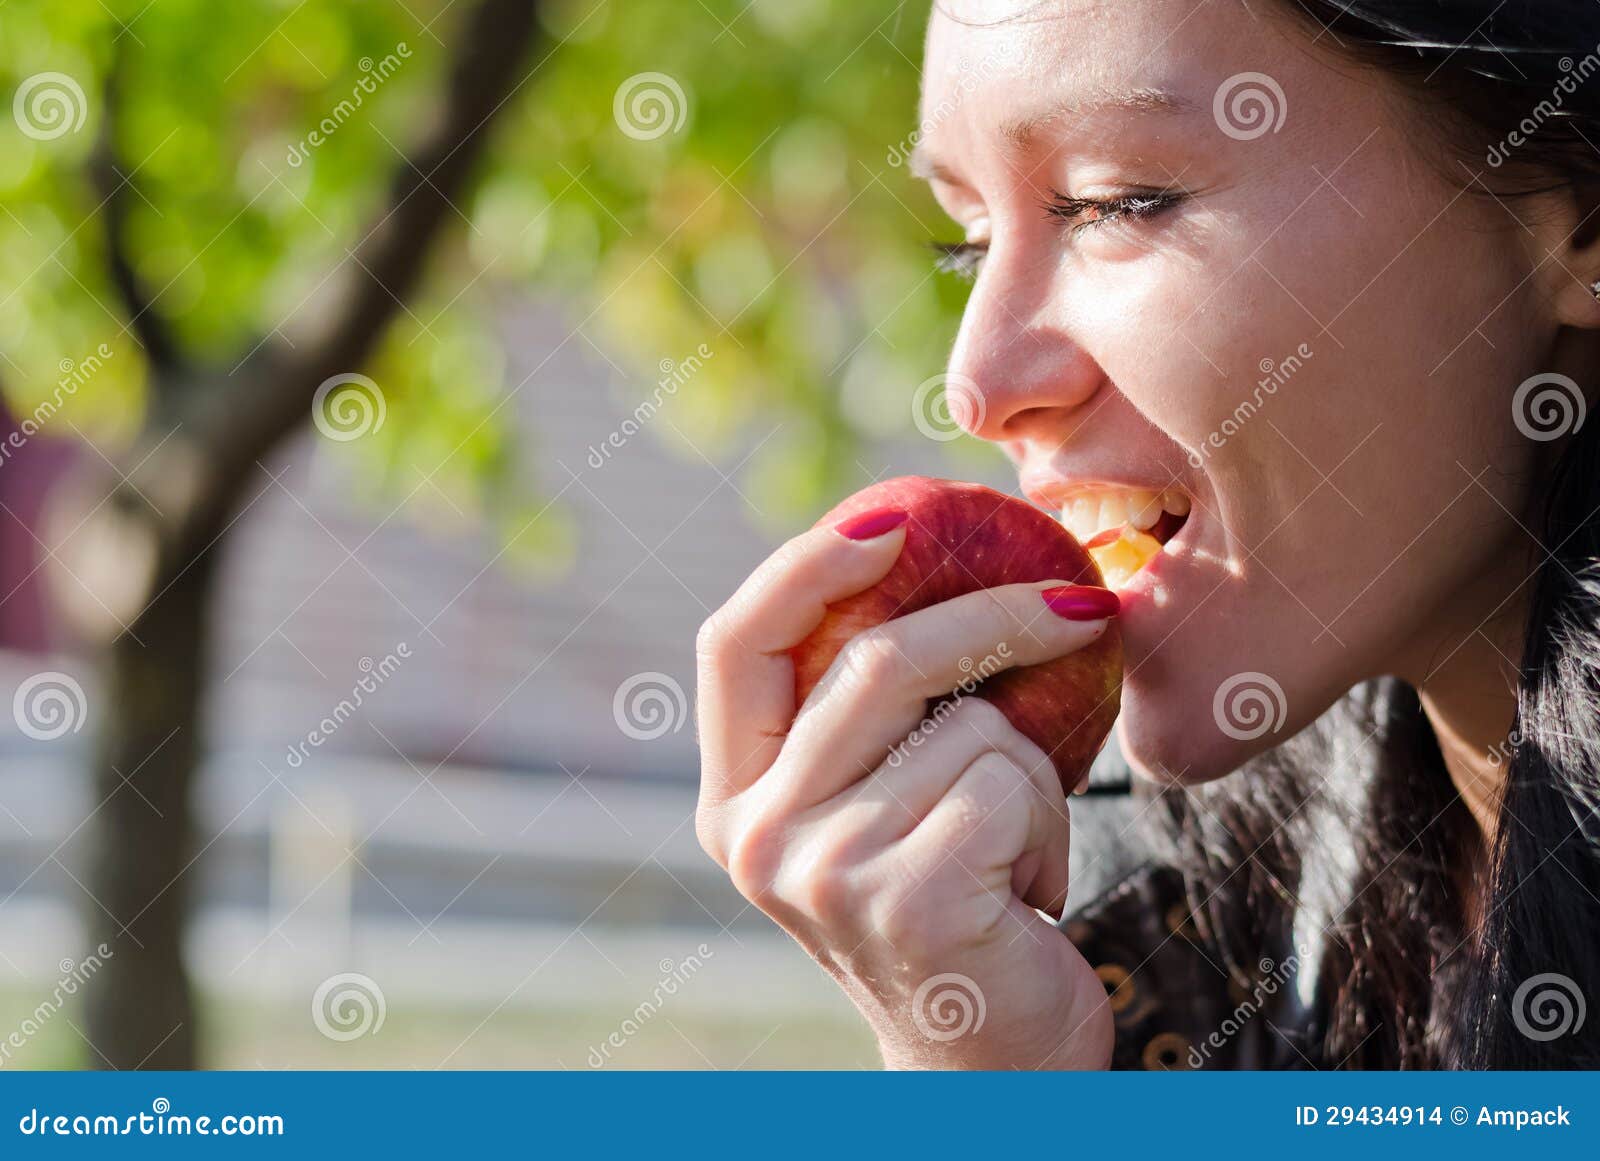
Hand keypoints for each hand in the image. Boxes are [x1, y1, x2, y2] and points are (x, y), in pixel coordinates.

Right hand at [694, 510, 1114, 1068]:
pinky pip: (1012, 783)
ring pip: (969, 727)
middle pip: (874, 663)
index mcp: (734, 800)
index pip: (735, 644)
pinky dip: (1050, 822)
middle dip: (996, 615)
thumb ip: (861, 719)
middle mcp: (758, 836)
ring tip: (1016, 847)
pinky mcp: (908, 900)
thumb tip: (922, 558)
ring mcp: (825, 871)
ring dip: (1033, 775)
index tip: (892, 517)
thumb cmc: (949, 910)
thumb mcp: (874, 810)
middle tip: (1082, 602)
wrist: (989, 1066)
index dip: (805, 564)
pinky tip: (1028, 889)